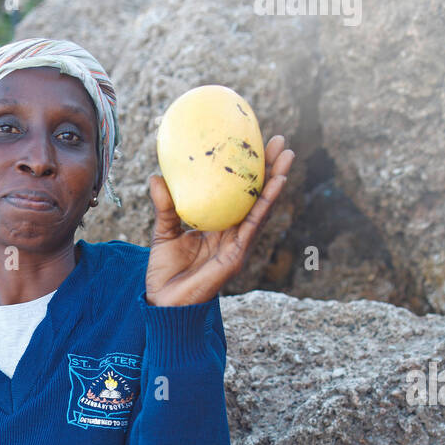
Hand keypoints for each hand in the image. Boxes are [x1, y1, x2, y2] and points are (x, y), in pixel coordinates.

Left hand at [145, 135, 294, 306]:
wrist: (164, 303)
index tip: (253, 143)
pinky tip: (277, 183)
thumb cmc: (165, 273)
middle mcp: (232, 233)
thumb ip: (165, 206)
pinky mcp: (237, 255)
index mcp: (218, 226)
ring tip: (287, 154)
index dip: (247, 172)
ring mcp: (238, 244)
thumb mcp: (163, 232)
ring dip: (276, 180)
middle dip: (270, 169)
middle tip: (279, 141)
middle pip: (256, 197)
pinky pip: (254, 225)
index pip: (237, 194)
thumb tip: (156, 176)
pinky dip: (266, 203)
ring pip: (262, 207)